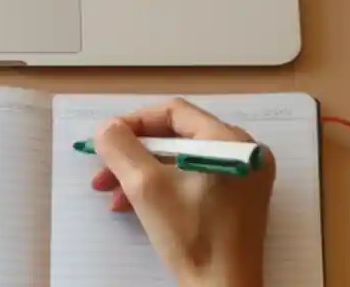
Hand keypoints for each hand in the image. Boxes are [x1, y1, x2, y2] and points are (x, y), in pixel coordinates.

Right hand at [92, 99, 274, 286]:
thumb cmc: (191, 238)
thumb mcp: (146, 187)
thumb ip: (121, 148)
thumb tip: (107, 128)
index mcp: (230, 140)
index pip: (174, 112)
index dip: (134, 123)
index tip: (106, 141)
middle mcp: (244, 151)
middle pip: (177, 136)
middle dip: (135, 154)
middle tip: (104, 172)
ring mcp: (245, 176)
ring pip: (183, 159)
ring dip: (144, 173)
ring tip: (114, 194)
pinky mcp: (240, 198)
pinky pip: (197, 177)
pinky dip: (166, 186)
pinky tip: (137, 204)